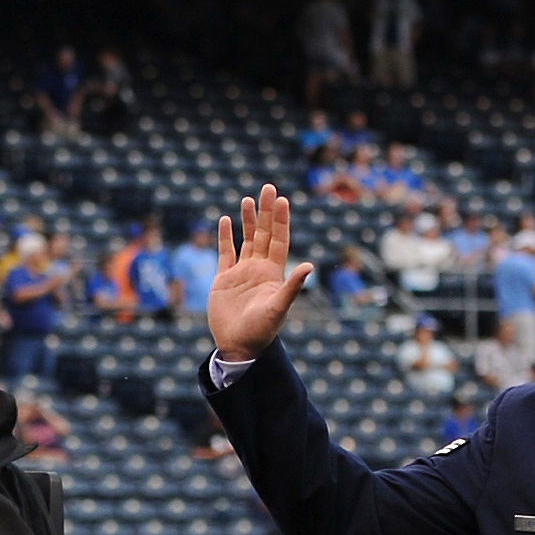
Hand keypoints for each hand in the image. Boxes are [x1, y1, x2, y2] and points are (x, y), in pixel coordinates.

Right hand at [204, 185, 311, 361]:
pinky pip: (225, 253)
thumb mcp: (279, 307)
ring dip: (247, 220)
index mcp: (273, 273)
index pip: (278, 240)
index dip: (280, 220)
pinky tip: (226, 220)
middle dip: (265, 212)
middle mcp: (259, 269)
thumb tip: (310, 265)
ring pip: (245, 240)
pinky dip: (225, 237)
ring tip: (248, 199)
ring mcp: (241, 273)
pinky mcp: (223, 279)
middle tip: (267, 188)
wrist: (238, 346)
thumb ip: (293, 286)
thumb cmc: (261, 331)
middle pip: (263, 234)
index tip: (282, 200)